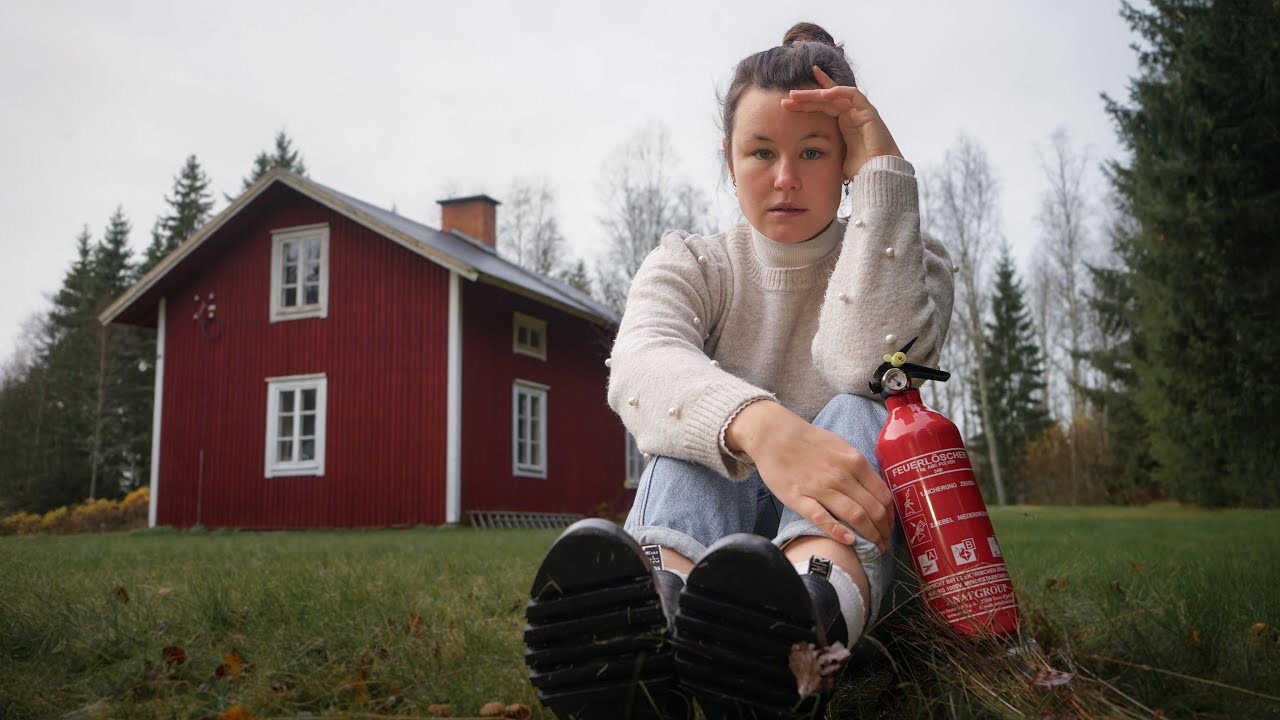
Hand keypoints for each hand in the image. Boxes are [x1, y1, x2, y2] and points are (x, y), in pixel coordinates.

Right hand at [725, 401, 893, 550]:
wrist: (774, 435)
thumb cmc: (809, 441)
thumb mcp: (842, 447)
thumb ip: (859, 467)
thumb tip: (875, 490)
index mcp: (855, 462)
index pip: (884, 495)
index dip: (891, 516)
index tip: (889, 527)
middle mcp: (842, 476)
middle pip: (874, 510)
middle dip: (883, 531)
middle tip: (884, 543)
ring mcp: (820, 488)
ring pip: (855, 517)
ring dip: (869, 536)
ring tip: (874, 548)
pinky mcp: (799, 498)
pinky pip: (822, 518)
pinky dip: (839, 532)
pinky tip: (850, 542)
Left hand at [780, 65, 902, 180]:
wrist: (879, 173)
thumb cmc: (860, 169)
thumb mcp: (835, 159)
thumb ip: (826, 152)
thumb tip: (807, 160)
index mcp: (842, 124)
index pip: (822, 107)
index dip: (806, 102)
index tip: (787, 100)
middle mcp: (850, 114)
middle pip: (824, 100)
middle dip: (805, 98)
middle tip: (787, 97)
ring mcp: (859, 111)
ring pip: (835, 95)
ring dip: (816, 93)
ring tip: (797, 95)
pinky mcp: (868, 110)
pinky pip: (852, 95)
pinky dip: (838, 92)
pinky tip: (823, 94)